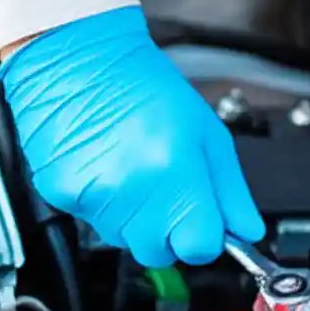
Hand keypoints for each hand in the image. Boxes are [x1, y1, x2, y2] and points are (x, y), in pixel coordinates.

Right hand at [0, 7, 263, 266]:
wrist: (77, 58)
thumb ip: (231, 191)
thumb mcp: (207, 133)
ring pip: (125, 241)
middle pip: (161, 252)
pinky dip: (104, 204)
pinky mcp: (62, 195)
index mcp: (175, 175)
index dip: (205, 235)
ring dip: (135, 219)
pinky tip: (107, 168)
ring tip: (134, 171)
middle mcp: (132, 192)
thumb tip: (247, 230)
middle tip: (167, 192)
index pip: (200, 247)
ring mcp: (94, 197)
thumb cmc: (143, 86)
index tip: (202, 219)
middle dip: (169, 232)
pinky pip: (93, 222)